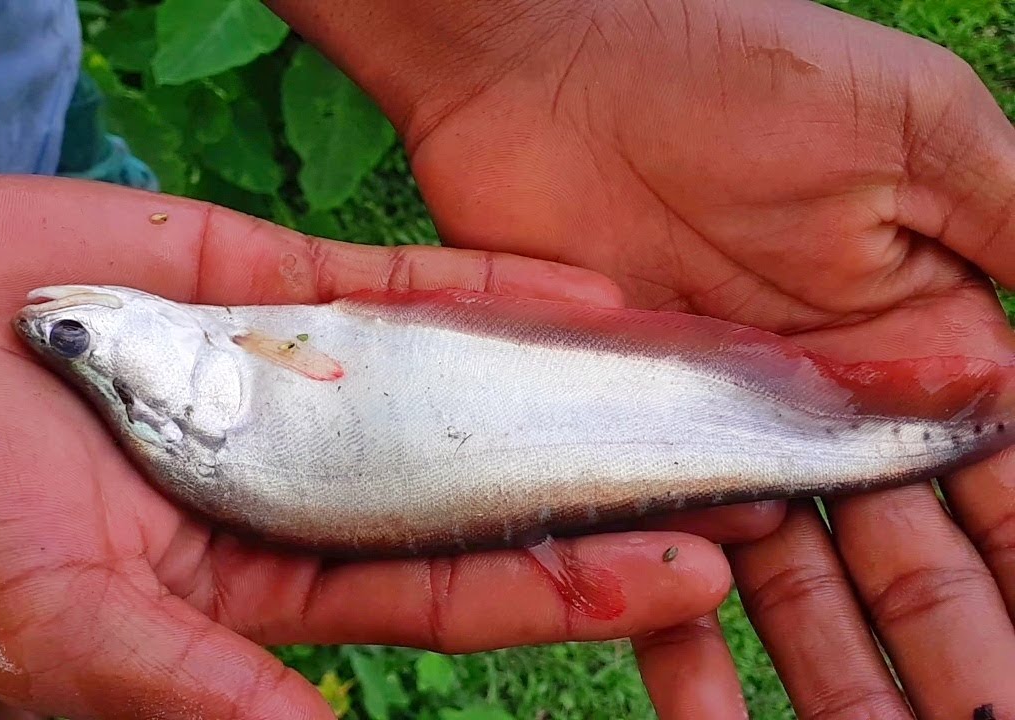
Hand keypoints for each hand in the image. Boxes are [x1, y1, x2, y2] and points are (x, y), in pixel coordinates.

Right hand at [0, 163, 777, 717]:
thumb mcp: (58, 629)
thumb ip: (200, 691)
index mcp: (261, 580)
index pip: (443, 598)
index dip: (563, 592)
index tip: (682, 575)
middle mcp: (303, 480)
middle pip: (481, 493)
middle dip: (603, 493)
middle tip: (740, 483)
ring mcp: (301, 376)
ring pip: (464, 383)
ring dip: (570, 384)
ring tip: (696, 376)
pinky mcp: (274, 282)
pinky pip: (404, 286)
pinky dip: (490, 289)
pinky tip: (582, 293)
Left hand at [269, 0, 1014, 715]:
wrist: (550, 63)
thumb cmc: (731, 70)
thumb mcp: (908, 126)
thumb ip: (1000, 227)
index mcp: (907, 331)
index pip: (986, 479)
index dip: (1014, 565)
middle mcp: (814, 396)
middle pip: (896, 551)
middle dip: (941, 650)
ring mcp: (711, 424)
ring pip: (784, 576)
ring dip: (830, 671)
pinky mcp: (613, 434)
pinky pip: (649, 547)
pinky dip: (679, 633)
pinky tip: (713, 712)